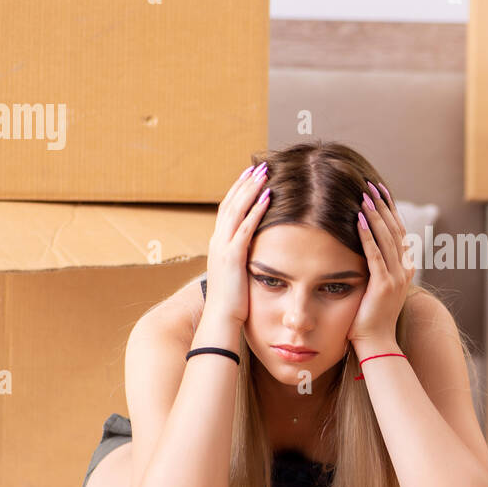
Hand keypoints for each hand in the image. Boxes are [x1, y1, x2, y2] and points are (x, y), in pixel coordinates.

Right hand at [206, 162, 270, 323]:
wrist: (220, 320)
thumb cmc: (233, 303)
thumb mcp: (238, 274)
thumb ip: (244, 259)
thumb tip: (255, 253)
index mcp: (219, 244)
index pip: (228, 209)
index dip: (239, 190)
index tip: (252, 175)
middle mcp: (218, 241)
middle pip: (230, 202)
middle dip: (246, 183)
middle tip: (260, 165)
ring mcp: (223, 248)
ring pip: (236, 210)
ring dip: (251, 189)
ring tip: (265, 173)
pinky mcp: (232, 257)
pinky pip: (245, 228)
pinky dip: (256, 210)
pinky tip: (269, 197)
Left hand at [348, 181, 414, 347]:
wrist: (376, 343)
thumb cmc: (370, 317)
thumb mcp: (377, 287)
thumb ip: (375, 267)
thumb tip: (363, 248)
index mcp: (405, 268)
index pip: (399, 231)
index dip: (390, 210)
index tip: (379, 191)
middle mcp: (405, 269)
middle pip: (396, 229)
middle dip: (383, 205)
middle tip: (371, 185)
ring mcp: (397, 277)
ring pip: (387, 238)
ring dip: (375, 214)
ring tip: (364, 195)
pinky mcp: (384, 285)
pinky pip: (375, 254)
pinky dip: (366, 235)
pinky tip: (357, 218)